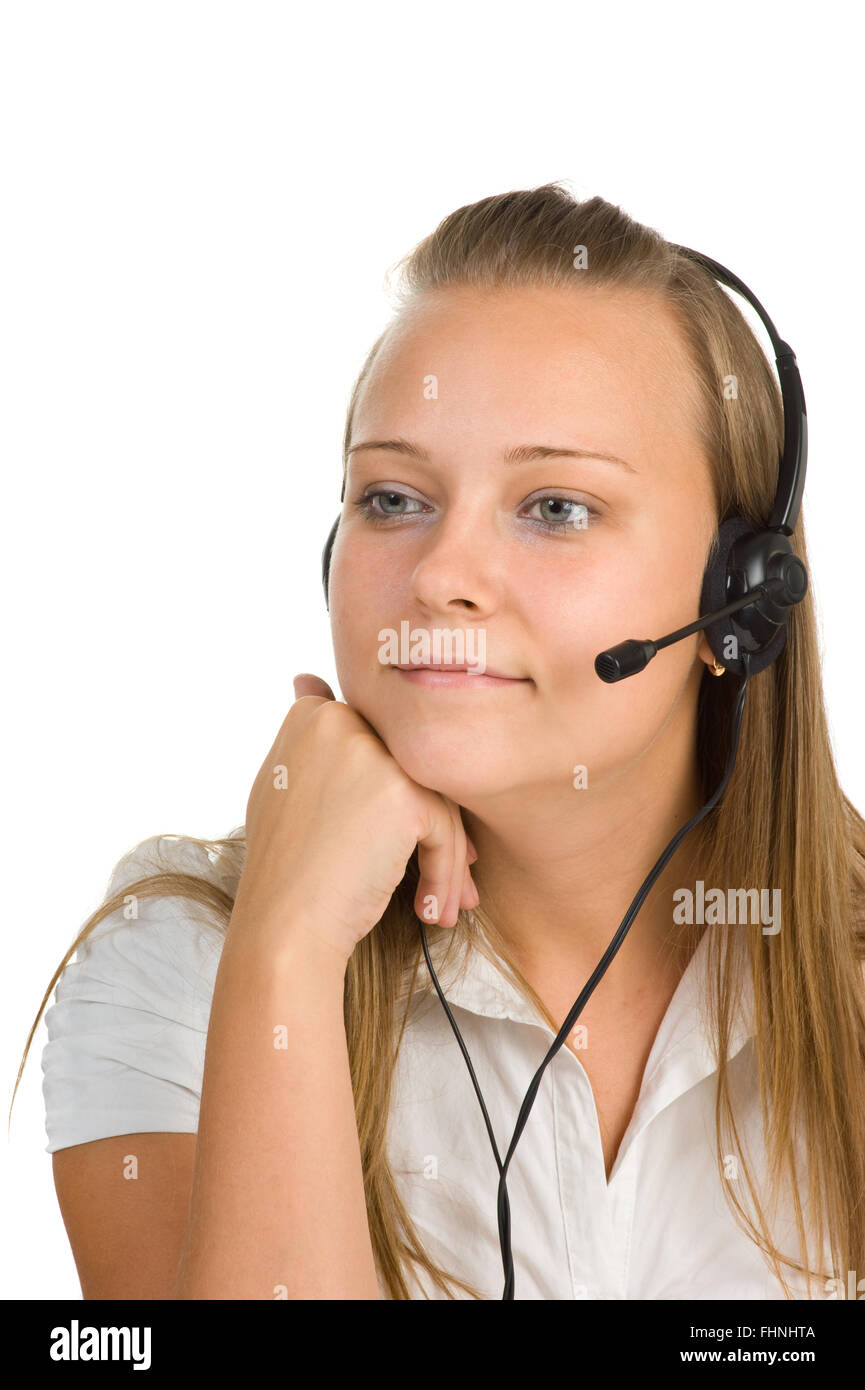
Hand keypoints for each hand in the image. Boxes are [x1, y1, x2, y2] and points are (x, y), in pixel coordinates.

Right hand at [231, 672, 478, 963]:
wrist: (286, 926)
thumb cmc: (285, 869)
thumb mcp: (282, 786)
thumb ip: (307, 736)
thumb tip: (307, 678)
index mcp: (309, 717)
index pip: (379, 742)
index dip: (391, 793)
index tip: (386, 837)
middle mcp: (339, 722)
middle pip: (414, 770)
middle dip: (432, 827)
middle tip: (441, 875)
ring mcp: (372, 755)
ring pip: (437, 800)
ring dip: (445, 860)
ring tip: (439, 904)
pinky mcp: (403, 793)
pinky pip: (446, 833)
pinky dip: (444, 877)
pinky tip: (427, 912)